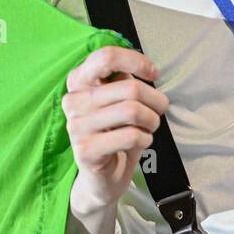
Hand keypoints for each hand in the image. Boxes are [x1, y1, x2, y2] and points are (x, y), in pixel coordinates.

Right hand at [62, 45, 168, 213]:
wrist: (103, 177)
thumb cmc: (116, 132)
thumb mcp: (120, 101)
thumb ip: (126, 81)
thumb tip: (147, 69)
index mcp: (79, 81)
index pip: (107, 57)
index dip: (136, 62)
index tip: (154, 74)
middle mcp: (73, 100)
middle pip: (130, 88)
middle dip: (156, 100)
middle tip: (159, 110)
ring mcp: (76, 126)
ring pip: (132, 111)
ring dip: (152, 121)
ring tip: (149, 127)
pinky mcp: (85, 150)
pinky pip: (131, 136)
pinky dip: (146, 139)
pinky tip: (140, 143)